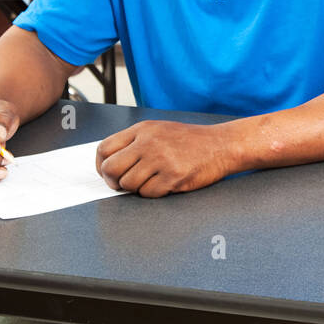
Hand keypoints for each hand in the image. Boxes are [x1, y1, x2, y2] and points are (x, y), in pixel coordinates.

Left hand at [95, 120, 233, 197]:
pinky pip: (148, 193)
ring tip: (151, 181)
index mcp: (143, 130)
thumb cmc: (192, 141)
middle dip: (113, 181)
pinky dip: (154, 193)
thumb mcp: (159, 131)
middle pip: (111, 169)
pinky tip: (165, 183)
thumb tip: (109, 164)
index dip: (101, 165)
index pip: (104, 148)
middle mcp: (149, 142)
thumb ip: (134, 142)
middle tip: (123, 184)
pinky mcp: (173, 176)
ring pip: (128, 184)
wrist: (222, 145)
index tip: (107, 173)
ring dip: (136, 188)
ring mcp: (161, 159)